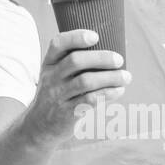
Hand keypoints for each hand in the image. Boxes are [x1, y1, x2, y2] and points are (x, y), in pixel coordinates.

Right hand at [22, 29, 130, 143]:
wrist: (39, 127)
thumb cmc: (56, 95)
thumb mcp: (55, 76)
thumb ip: (74, 63)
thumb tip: (114, 50)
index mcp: (49, 63)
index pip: (58, 44)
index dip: (77, 37)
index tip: (95, 37)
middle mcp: (52, 77)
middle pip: (76, 61)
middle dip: (101, 58)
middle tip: (119, 60)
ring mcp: (58, 96)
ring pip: (85, 81)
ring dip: (110, 78)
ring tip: (126, 77)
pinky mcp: (67, 113)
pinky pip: (89, 100)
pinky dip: (107, 94)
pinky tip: (118, 90)